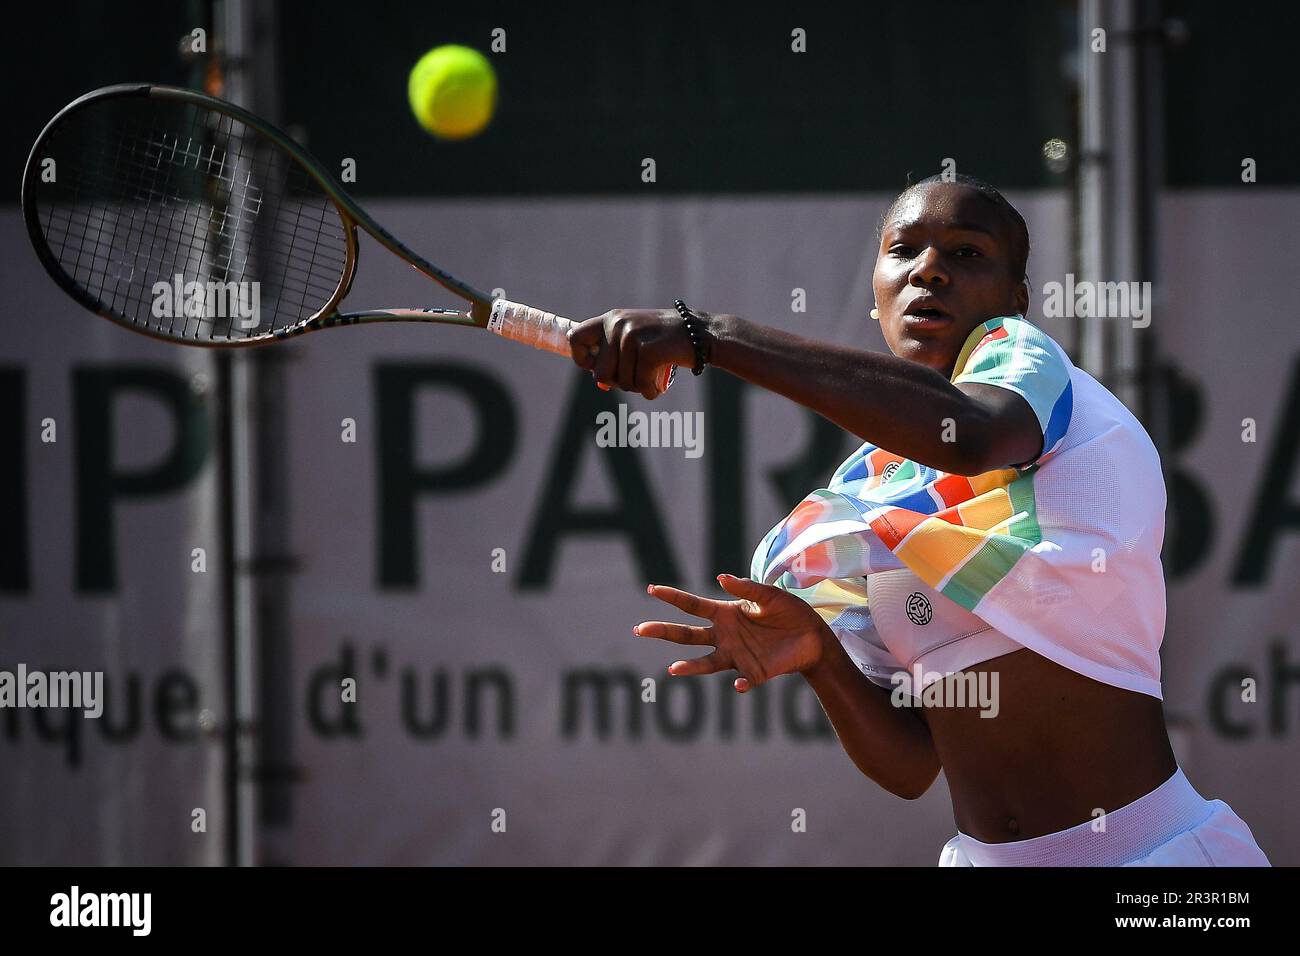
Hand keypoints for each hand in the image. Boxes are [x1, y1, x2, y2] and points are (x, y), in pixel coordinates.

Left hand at [566, 308, 698, 399]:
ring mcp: (632, 336)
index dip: (582, 360)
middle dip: (618, 382)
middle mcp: (618, 324)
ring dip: (637, 386)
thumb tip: (599, 384)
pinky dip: (650, 390)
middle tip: (636, 377)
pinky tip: (658, 386)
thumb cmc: (666, 341)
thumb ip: (615, 356)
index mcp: (611, 319)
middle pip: (599, 372)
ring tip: (652, 376)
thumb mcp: (636, 341)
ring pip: (621, 382)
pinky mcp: (648, 350)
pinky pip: (640, 385)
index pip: (576, 338)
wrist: (701, 334)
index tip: (596, 368)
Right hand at [634, 574, 828, 692]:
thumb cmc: (789, 612)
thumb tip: (720, 578)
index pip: (692, 605)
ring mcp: (736, 656)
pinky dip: (741, 685)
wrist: (813, 637)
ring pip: (707, 662)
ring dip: (691, 667)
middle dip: (663, 631)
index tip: (651, 589)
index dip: (672, 596)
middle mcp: (724, 636)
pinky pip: (744, 681)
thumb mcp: (769, 595)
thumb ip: (747, 588)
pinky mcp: (754, 674)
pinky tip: (739, 685)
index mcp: (725, 613)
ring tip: (673, 669)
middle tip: (640, 629)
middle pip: (687, 634)